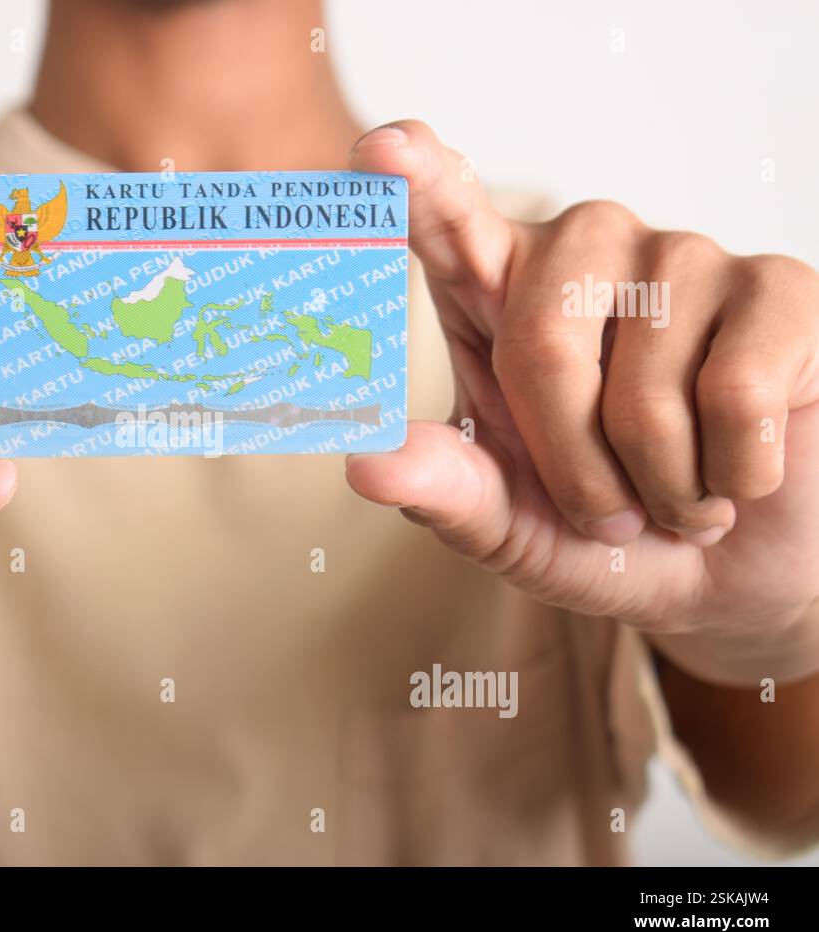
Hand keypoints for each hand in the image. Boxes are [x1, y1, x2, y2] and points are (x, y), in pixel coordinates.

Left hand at [346, 121, 818, 639]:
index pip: (448, 218)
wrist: (724, 570)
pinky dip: (733, 473)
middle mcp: (583, 251)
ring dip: (659, 484)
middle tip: (608, 513)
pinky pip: (735, 392)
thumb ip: (444, 491)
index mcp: (495, 291)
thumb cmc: (602, 533)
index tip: (380, 149)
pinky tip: (739, 473)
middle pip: (540, 340)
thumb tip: (366, 464)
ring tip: (676, 493)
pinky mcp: (779, 285)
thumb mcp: (508, 525)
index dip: (418, 181)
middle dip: (569, 463)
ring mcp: (682, 256)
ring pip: (644, 387)